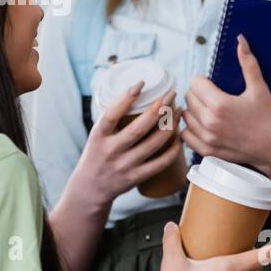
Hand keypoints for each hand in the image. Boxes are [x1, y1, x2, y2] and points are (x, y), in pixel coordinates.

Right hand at [66, 81, 183, 207]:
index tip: (141, 83)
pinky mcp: (135, 178)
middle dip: (158, 109)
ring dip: (170, 126)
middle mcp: (111, 151)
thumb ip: (112, 117)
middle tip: (171, 95)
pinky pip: (160, 163)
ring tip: (178, 111)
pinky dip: (173, 150)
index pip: (111, 114)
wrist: (91, 187)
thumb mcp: (97, 134)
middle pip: (139, 129)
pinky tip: (179, 137)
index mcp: (98, 136)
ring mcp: (124, 166)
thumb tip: (135, 90)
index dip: (126, 98)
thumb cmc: (98, 153)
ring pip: (153, 144)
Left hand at [182, 35, 270, 173]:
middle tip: (213, 96)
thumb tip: (241, 39)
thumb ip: (248, 62)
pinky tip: (203, 124)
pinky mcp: (206, 151)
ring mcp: (206, 138)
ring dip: (194, 110)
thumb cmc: (268, 118)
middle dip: (198, 94)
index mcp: (219, 104)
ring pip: (185, 116)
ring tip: (209, 110)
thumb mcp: (259, 88)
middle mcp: (209, 122)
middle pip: (188, 98)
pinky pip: (185, 135)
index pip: (194, 83)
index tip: (213, 85)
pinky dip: (191, 128)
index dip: (204, 81)